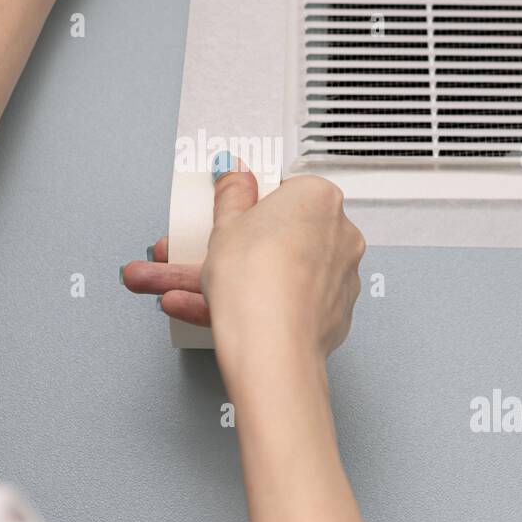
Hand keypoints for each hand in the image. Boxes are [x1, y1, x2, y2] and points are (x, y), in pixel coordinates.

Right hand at [120, 161, 365, 367]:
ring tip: (180, 289)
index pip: (282, 192)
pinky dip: (252, 305)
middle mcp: (340, 234)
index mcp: (319, 198)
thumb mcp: (225, 224)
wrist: (271, 346)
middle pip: (278, 236)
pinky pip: (286, 302)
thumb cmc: (256, 281)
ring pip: (276, 273)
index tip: (227, 216)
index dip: (249, 206)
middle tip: (199, 253)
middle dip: (231, 249)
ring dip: (228, 281)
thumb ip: (232, 194)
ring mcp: (339, 276)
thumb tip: (236, 175)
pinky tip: (208, 309)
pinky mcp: (331, 314)